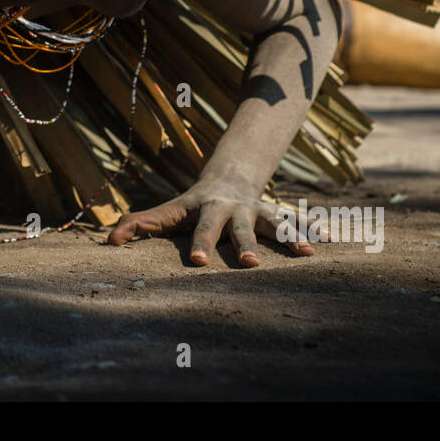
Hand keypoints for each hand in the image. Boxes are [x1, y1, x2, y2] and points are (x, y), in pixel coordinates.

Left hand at [106, 185, 327, 266]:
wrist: (231, 176)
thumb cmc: (191, 205)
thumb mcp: (167, 211)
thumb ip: (139, 223)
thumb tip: (109, 241)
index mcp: (206, 210)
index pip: (199, 228)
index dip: (199, 243)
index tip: (198, 262)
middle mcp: (235, 210)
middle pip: (239, 228)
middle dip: (244, 244)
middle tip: (249, 264)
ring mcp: (258, 212)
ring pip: (276, 224)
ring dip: (290, 237)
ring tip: (308, 253)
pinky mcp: (277, 217)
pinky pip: (297, 223)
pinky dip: (312, 230)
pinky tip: (331, 240)